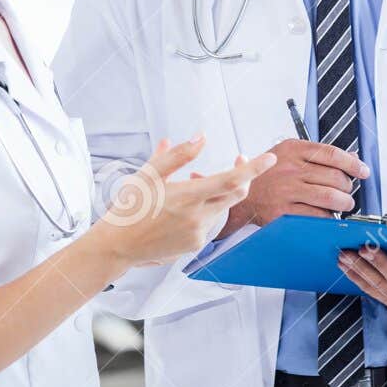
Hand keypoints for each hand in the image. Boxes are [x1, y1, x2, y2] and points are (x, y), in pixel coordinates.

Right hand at [92, 136, 275, 266]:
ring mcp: (198, 234)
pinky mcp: (194, 245)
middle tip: (237, 158)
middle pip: (235, 194)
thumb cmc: (128, 209)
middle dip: (242, 175)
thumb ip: (177, 155)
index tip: (270, 158)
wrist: (116, 247)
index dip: (253, 168)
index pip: (231, 180)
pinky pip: (209, 222)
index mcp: (187, 197)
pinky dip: (204, 208)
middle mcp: (197, 218)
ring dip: (216, 191)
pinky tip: (185, 204)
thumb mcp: (148, 175)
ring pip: (221, 207)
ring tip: (192, 181)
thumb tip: (200, 139)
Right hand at [218, 137, 370, 237]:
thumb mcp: (289, 155)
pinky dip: (329, 217)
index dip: (353, 164)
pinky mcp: (284, 211)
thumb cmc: (268, 175)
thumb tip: (352, 159)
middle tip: (347, 191)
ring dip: (344, 202)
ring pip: (330, 197)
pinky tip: (328, 215)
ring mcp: (286, 190)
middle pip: (334, 177)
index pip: (332, 154)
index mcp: (293, 149)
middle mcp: (290, 168)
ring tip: (343, 204)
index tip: (363, 171)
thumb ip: (318, 155)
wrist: (241, 195)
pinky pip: (318, 216)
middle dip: (348, 187)